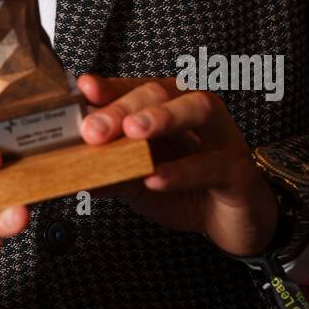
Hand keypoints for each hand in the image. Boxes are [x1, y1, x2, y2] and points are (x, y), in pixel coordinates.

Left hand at [75, 74, 279, 257]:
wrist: (231, 221)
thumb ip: (109, 170)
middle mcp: (196, 110)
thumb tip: (70, 169)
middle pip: (160, 93)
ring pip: (197, 109)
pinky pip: (212, 164)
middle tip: (94, 128)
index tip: (84, 88)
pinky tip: (156, 176)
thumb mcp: (138, 180)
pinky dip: (182, 171)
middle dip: (124, 107)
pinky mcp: (238, 170)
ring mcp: (221, 136)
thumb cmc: (185, 189)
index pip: (135, 87)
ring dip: (162, 117)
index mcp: (168, 106)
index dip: (110, 87)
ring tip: (132, 132)